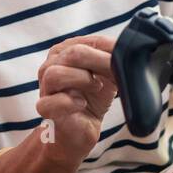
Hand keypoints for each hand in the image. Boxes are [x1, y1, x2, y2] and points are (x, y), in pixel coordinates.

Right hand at [35, 35, 117, 159]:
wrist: (81, 130)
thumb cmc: (93, 99)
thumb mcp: (106, 74)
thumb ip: (112, 58)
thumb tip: (127, 49)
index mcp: (64, 52)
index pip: (87, 42)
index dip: (108, 51)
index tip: (124, 62)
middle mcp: (50, 66)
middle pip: (72, 53)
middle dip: (99, 63)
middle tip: (113, 74)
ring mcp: (45, 88)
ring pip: (55, 74)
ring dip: (81, 80)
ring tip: (96, 87)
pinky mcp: (45, 109)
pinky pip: (49, 103)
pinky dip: (69, 103)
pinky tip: (81, 104)